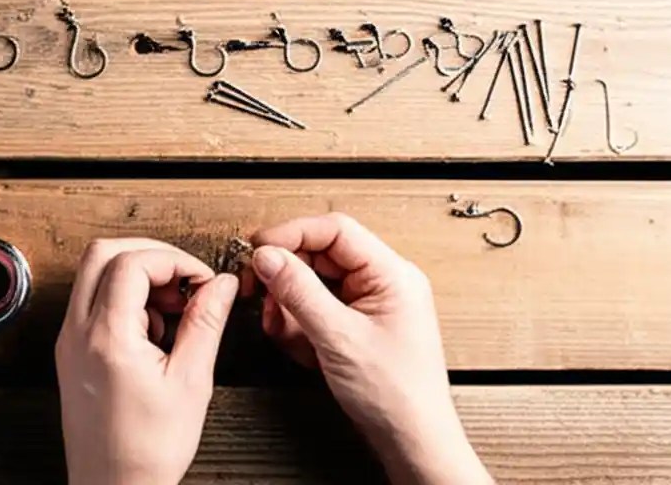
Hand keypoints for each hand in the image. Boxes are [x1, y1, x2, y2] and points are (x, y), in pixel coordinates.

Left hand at [56, 238, 238, 484]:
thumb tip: (221, 284)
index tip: (200, 280)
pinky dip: (123, 300)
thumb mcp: (190, 382)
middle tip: (182, 281)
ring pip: (93, 276)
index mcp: (107, 337)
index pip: (131, 263)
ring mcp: (69, 342)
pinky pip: (91, 304)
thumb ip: (205, 323)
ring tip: (170, 314)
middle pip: (102, 255)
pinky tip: (152, 333)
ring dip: (135, 277)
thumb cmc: (148, 450)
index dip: (173, 260)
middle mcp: (77, 333)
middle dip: (149, 256)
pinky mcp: (70, 354)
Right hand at [246, 214, 490, 484]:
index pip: (335, 231)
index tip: (259, 248)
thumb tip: (267, 256)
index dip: (291, 234)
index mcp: (392, 274)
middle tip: (259, 291)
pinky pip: (316, 309)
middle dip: (286, 277)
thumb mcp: (338, 337)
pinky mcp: (355, 325)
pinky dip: (299, 325)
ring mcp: (368, 304)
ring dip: (290, 306)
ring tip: (289, 332)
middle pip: (319, 255)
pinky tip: (302, 347)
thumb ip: (298, 291)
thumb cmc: (397, 395)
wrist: (412, 440)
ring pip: (312, 284)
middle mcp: (382, 283)